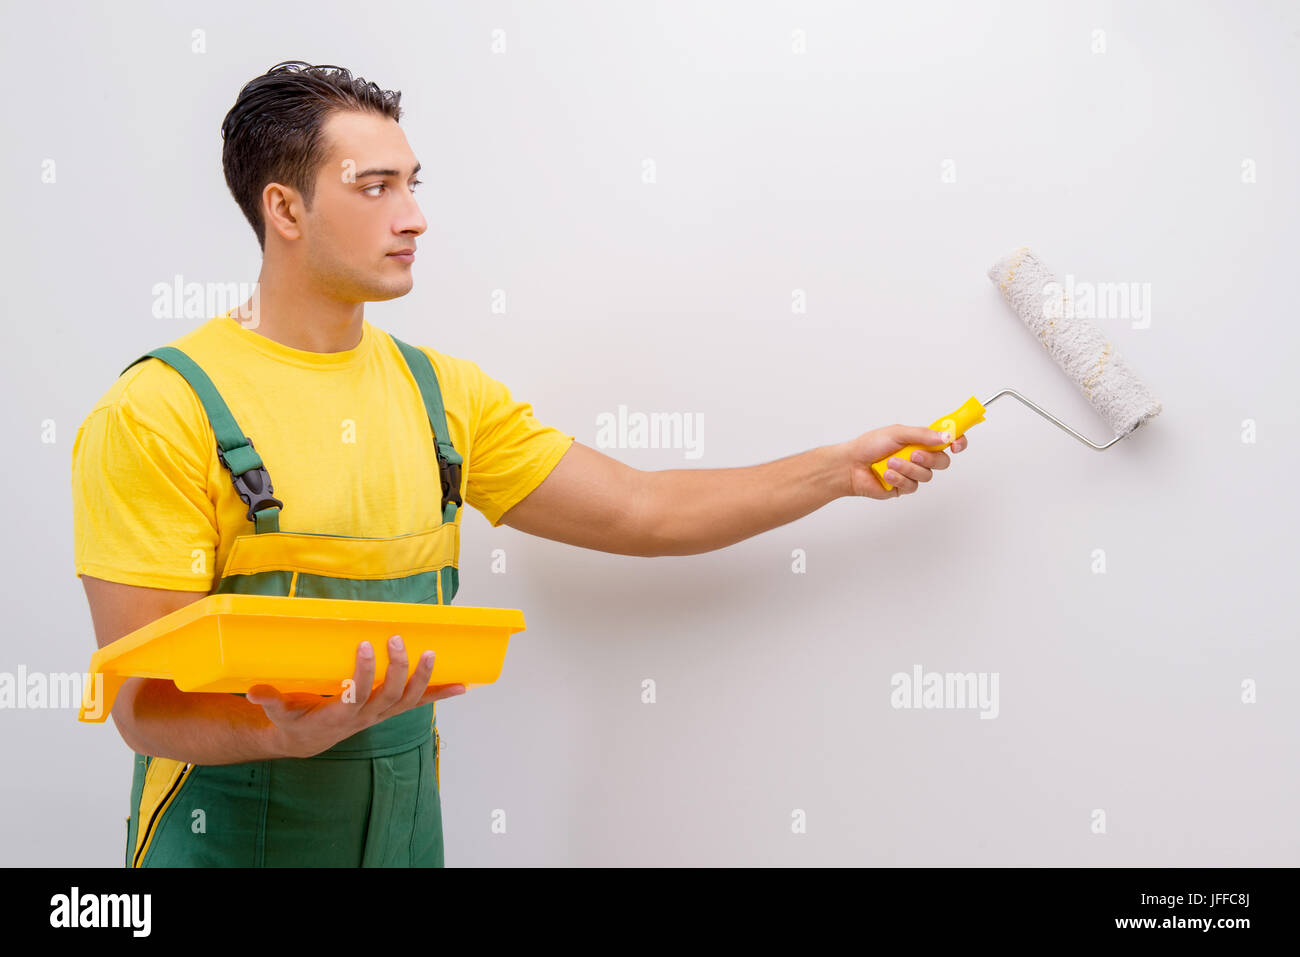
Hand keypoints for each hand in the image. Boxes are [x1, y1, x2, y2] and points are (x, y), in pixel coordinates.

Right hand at [246, 636, 465, 758]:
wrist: (308, 741)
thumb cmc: (295, 720)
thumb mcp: (279, 713)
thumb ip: (270, 701)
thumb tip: (252, 690)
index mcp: (342, 714)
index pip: (359, 693)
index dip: (366, 673)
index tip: (368, 645)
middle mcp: (367, 716)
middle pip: (390, 694)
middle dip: (397, 667)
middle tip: (395, 639)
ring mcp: (382, 714)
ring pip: (409, 699)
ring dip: (424, 678)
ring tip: (431, 653)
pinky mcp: (390, 711)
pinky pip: (420, 703)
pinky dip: (442, 694)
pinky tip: (463, 685)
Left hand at [844, 424, 968, 499]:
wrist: (851, 465)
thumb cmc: (870, 445)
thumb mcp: (897, 433)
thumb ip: (922, 434)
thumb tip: (947, 435)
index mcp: (920, 440)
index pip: (947, 440)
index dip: (957, 442)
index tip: (956, 443)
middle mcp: (919, 457)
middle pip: (942, 461)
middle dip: (929, 458)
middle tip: (914, 454)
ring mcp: (912, 473)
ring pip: (926, 475)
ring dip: (908, 468)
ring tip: (890, 462)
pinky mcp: (903, 488)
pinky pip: (912, 486)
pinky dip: (898, 479)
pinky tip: (886, 474)